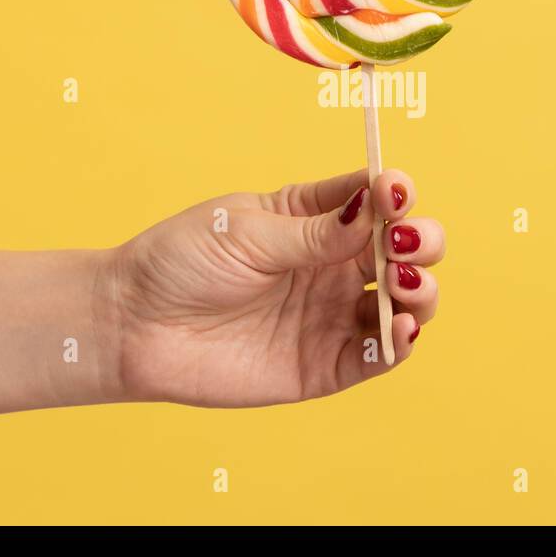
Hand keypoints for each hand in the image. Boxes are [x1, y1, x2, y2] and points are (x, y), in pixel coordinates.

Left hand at [107, 168, 444, 406]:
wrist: (132, 325)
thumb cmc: (181, 261)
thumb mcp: (246, 232)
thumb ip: (315, 231)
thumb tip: (376, 210)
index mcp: (316, 219)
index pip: (377, 198)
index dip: (397, 193)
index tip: (395, 192)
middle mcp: (333, 266)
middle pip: (406, 250)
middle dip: (423, 241)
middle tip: (404, 244)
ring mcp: (333, 315)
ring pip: (407, 303)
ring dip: (422, 290)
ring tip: (401, 284)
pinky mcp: (324, 364)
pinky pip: (379, 356)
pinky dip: (401, 343)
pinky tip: (400, 327)